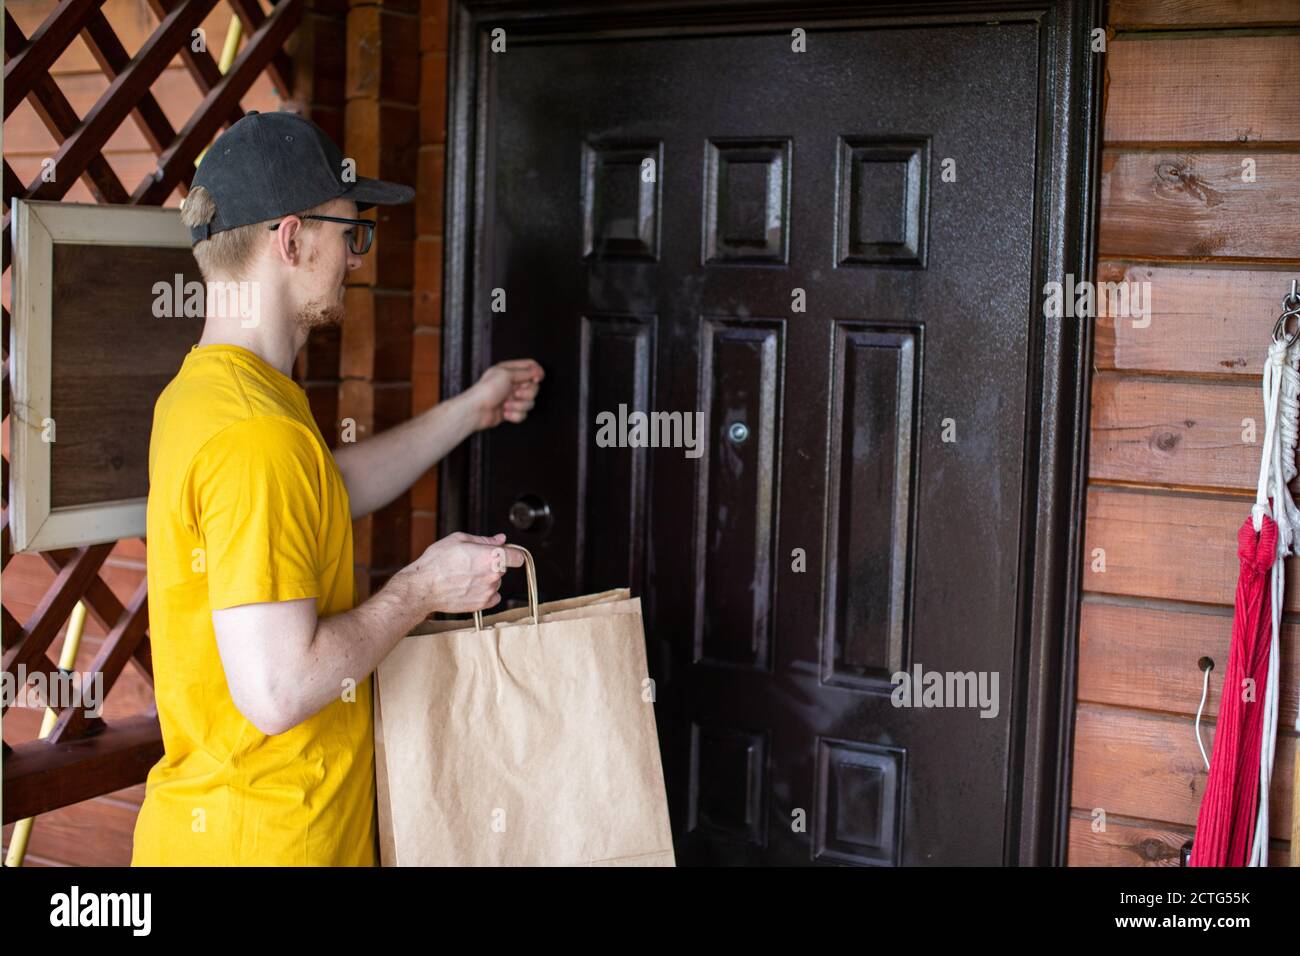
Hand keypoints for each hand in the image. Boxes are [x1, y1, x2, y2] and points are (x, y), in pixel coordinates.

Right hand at [395, 532, 524, 614]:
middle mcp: (493, 575)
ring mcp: (488, 591)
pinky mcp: (482, 604)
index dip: (512, 554)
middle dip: (491, 564)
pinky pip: (492, 597)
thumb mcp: (458, 539)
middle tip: (470, 563)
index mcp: (491, 556)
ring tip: (464, 576)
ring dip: (486, 579)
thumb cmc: (437, 562)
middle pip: (502, 569)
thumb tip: (500, 539)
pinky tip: (469, 588)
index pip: (517, 557)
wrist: (423, 587)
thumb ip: (484, 540)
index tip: (506, 554)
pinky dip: (484, 593)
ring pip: (495, 582)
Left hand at [466, 359, 544, 429]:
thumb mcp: (507, 375)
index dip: (537, 372)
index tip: (537, 379)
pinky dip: (515, 414)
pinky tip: (505, 412)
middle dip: (527, 393)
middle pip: (533, 387)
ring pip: (529, 402)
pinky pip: (523, 414)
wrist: (477, 411)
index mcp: (509, 371)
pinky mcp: (512, 411)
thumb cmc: (487, 390)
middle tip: (516, 394)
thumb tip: (538, 371)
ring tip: (506, 404)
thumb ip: (525, 372)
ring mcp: (512, 398)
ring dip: (519, 405)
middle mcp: (512, 383)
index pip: (530, 366)